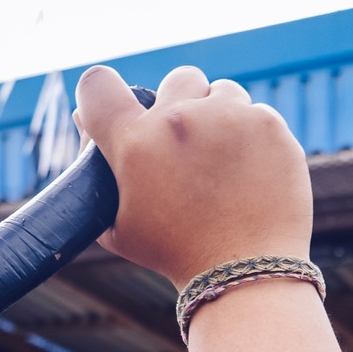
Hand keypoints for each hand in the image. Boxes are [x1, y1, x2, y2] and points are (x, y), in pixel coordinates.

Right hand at [74, 64, 311, 289]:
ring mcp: (228, 118)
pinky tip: (251, 172)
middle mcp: (179, 121)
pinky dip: (253, 137)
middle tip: (189, 144)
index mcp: (134, 142)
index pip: (98, 85)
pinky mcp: (268, 126)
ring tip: (224, 162)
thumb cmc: (175, 254)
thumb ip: (97, 169)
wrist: (244, 273)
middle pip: (178, 78)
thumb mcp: (118, 223)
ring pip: (222, 92)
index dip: (102, 93)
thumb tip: (85, 120)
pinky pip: (256, 113)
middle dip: (182, 103)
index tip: (117, 109)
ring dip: (221, 117)